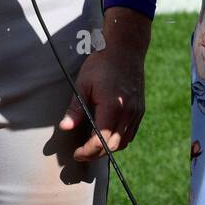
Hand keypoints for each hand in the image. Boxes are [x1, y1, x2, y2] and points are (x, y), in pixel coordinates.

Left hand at [60, 10, 149, 162]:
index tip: (76, 154)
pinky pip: (130, 133)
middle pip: (113, 147)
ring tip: (92, 146)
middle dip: (96, 154)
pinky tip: (107, 135)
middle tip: (82, 153)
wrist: (125, 49)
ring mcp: (136, 112)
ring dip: (108, 148)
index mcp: (112, 108)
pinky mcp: (140, 110)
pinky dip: (119, 139)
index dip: (87, 151)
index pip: (100, 141)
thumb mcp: (83, 84)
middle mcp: (128, 113)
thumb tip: (65, 127)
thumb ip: (76, 108)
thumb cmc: (102, 64)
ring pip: (124, 142)